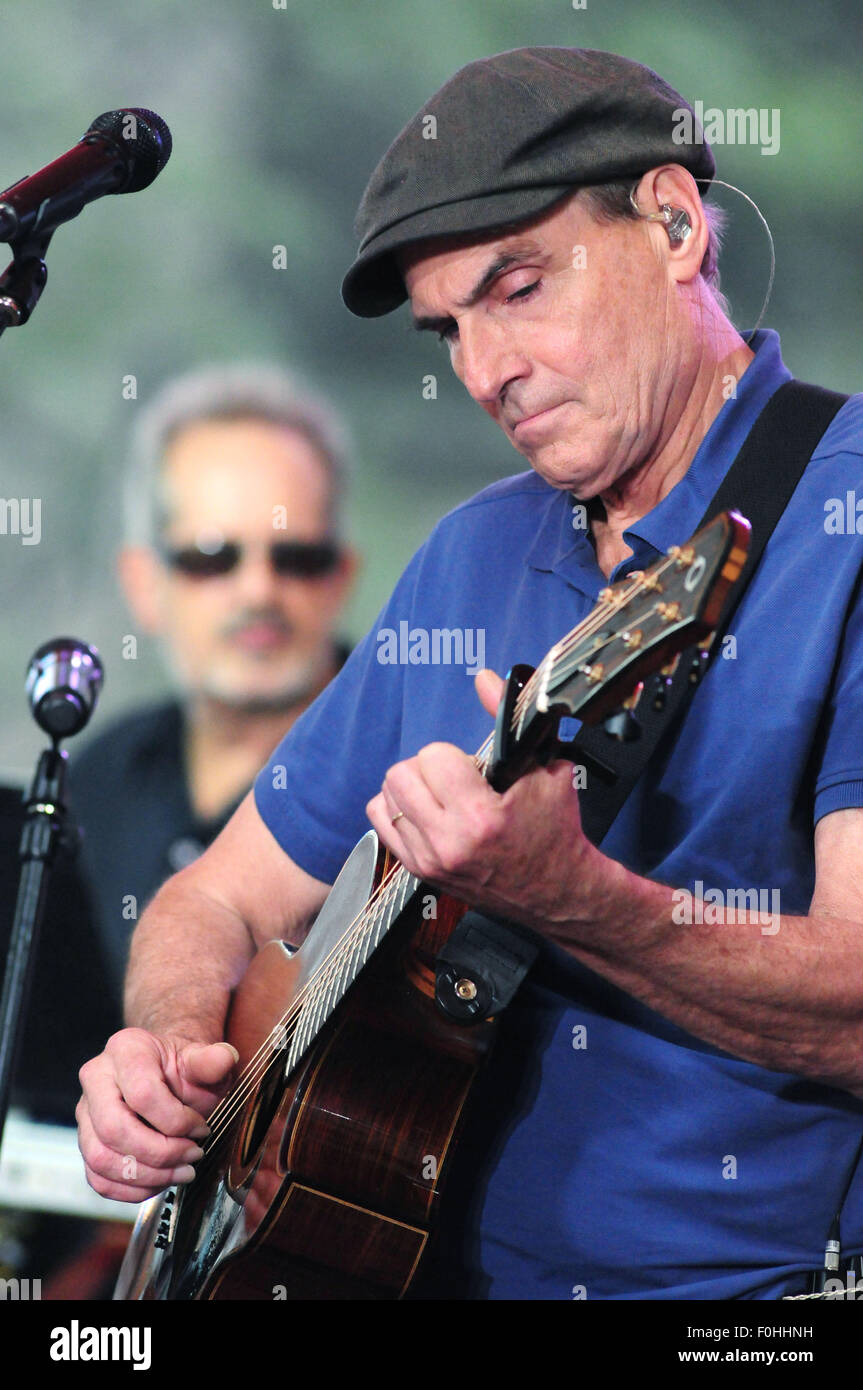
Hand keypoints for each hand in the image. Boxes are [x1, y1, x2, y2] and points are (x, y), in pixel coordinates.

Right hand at [77, 1028, 237, 1201]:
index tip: (202, 1129)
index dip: (176, 1121)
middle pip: (114, 1129)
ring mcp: (86, 1112)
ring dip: (146, 1176)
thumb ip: (212, 1060)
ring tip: (180, 1172)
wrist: (167, 1075)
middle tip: (193, 1156)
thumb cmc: (183, 1068)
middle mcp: (96, 1078)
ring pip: (101, 1158)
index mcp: (125, 1049)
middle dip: (160, 1153)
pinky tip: (159, 1182)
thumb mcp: (201, 1059)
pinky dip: (130, 1190)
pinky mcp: (87, 1141)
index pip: (142, 1094)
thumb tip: (225, 1057)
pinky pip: (97, 1178)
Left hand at [365, 669, 622, 942]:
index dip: (454, 755)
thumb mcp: (545, 768)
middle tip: (455, 780)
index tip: (474, 768)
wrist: (558, 891)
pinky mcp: (421, 872)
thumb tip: (485, 679)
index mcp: (481, 817)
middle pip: (401, 775)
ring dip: (412, 788)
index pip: (433, 757)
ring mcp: (431, 860)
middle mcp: (449, 842)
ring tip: (443, 796)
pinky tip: (428, 811)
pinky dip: (399, 809)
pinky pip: (381, 822)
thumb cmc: (555, 831)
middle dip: (428, 768)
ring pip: (386, 797)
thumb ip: (508, 718)